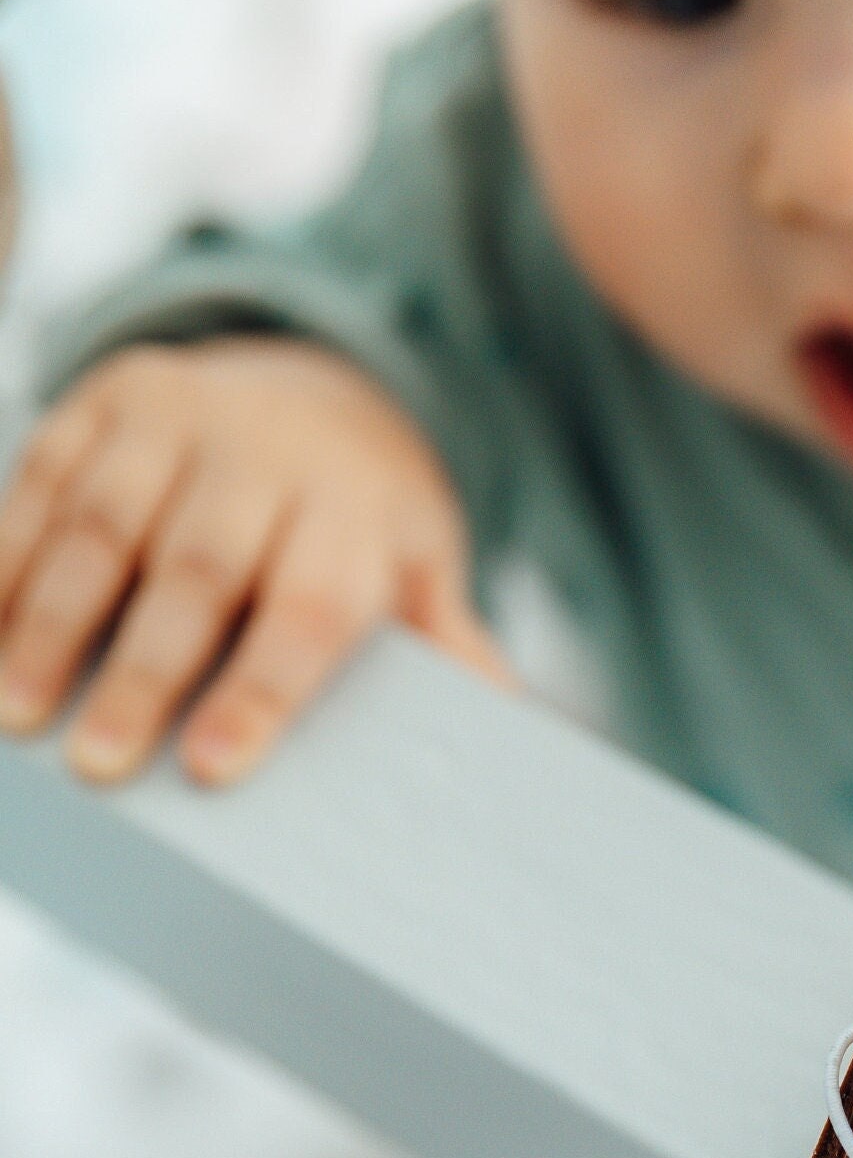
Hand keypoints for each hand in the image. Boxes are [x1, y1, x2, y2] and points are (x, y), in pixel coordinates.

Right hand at [0, 339, 510, 783]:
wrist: (317, 389)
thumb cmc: (362, 517)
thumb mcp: (420, 565)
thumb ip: (441, 637)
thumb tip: (499, 716)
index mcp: (354, 509)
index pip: (311, 606)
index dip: (263, 689)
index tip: (214, 768)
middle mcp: (268, 454)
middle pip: (198, 570)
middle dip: (142, 672)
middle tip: (99, 764)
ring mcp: (181, 416)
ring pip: (102, 524)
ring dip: (46, 622)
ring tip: (13, 713)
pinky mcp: (107, 397)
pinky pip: (38, 478)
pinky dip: (2, 557)